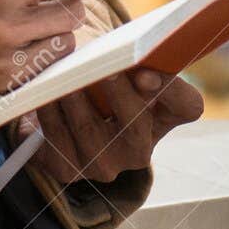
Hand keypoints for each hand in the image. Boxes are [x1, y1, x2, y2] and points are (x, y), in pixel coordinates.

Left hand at [16, 68, 202, 184]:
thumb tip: (137, 62)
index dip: (171, 90)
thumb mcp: (132, 70)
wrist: (68, 116)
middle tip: (105, 71)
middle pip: (135, 127)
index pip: (185, 106)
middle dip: (118, 96)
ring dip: (77, 101)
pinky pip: (56, 141)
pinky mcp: (67, 170)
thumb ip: (144, 58)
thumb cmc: (107, 83)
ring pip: (90, 131)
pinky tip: (43, 92)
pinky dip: (49, 113)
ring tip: (65, 76)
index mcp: (167, 118)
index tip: (148, 72)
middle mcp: (139, 152)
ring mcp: (103, 166)